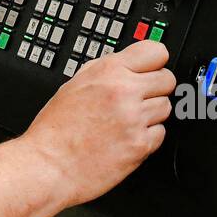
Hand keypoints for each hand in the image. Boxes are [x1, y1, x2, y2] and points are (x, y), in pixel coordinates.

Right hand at [21, 40, 174, 206]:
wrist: (48, 165)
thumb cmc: (55, 130)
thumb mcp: (75, 84)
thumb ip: (106, 71)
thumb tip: (129, 65)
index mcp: (108, 71)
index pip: (156, 51)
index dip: (154, 62)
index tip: (151, 69)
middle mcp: (124, 92)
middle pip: (168, 79)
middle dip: (155, 88)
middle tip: (139, 98)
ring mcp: (134, 119)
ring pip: (166, 107)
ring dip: (151, 114)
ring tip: (126, 121)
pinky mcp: (141, 145)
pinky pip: (160, 133)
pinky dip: (148, 137)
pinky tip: (126, 138)